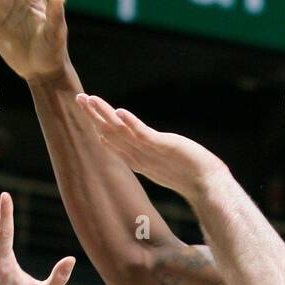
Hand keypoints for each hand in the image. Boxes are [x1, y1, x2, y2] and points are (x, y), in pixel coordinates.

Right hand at [75, 95, 226, 200]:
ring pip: (121, 131)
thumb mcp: (166, 163)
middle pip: (111, 133)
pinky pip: (143, 134)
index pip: (114, 141)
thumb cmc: (191, 175)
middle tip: (78, 98)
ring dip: (104, 114)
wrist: (207, 185)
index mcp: (139, 159)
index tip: (87, 113)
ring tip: (90, 99)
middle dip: (94, 115)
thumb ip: (153, 155)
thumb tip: (151, 149)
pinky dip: (131, 123)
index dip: (99, 126)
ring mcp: (149, 152)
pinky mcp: (162, 147)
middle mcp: (139, 156)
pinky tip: (120, 111)